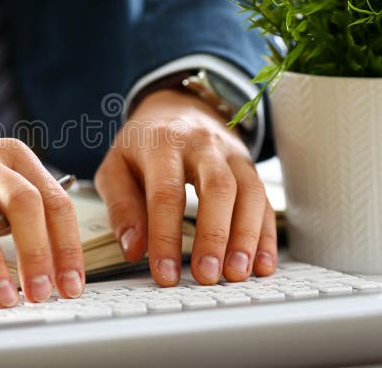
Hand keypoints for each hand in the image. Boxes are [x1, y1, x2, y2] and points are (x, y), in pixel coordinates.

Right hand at [0, 130, 84, 306]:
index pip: (54, 200)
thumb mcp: (0, 177)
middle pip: (22, 203)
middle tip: (42, 292)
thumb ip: (28, 211)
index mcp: (15, 156)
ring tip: (6, 299)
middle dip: (37, 253)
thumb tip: (58, 267)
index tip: (71, 283)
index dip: (67, 246)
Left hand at [94, 89, 276, 285]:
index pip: (166, 193)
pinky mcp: (249, 165)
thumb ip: (121, 207)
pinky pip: (263, 199)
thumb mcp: (115, 167)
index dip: (166, 236)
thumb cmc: (142, 144)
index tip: (165, 273)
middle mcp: (201, 144)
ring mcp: (230, 153)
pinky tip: (261, 263)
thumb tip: (134, 249)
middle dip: (214, 236)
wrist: (176, 106)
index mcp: (161, 143)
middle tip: (207, 276)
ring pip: (248, 192)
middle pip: (217, 188)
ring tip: (237, 274)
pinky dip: (265, 234)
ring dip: (246, 237)